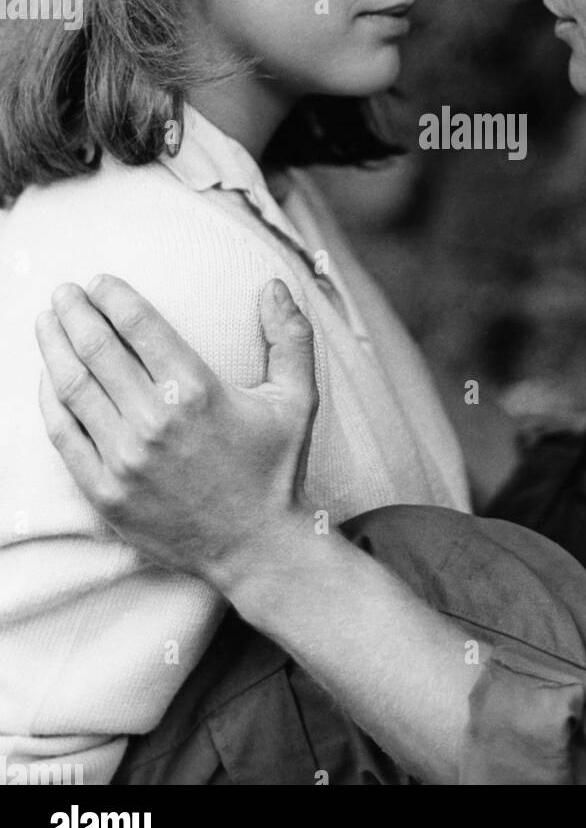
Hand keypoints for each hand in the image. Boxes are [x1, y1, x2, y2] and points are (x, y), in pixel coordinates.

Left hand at [35, 274, 318, 583]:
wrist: (257, 547)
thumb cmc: (276, 468)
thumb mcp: (297, 399)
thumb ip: (291, 337)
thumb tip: (276, 284)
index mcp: (198, 391)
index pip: (139, 325)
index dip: (112, 295)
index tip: (99, 280)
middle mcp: (155, 421)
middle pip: (97, 349)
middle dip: (74, 311)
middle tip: (63, 290)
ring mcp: (125, 459)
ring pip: (73, 387)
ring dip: (53, 347)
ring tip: (46, 322)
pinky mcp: (105, 492)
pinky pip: (64, 436)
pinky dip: (49, 402)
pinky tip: (47, 379)